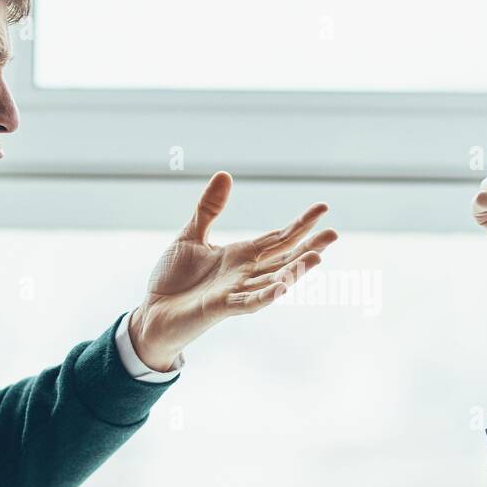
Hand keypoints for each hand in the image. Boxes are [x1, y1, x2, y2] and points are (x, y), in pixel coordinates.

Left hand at [129, 171, 337, 369]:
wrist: (153, 312)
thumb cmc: (172, 279)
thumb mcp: (190, 236)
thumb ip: (209, 209)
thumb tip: (226, 174)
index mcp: (241, 256)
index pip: (278, 238)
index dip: (300, 224)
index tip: (322, 209)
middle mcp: (245, 274)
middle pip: (284, 258)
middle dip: (309, 247)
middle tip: (334, 234)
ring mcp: (236, 292)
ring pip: (273, 280)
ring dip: (295, 271)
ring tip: (317, 257)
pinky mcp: (222, 308)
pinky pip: (249, 302)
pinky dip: (266, 295)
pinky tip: (283, 286)